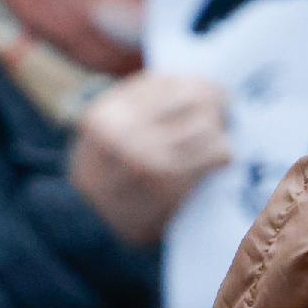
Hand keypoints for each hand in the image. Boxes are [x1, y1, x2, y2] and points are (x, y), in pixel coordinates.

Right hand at [68, 72, 232, 245]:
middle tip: (221, 115)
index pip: (169, 82)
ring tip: (215, 141)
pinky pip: (215, 155)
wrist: (85, 225)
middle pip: (195, 100)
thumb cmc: (101, 170)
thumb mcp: (102, 128)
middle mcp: (125, 133)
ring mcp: (147, 159)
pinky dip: (222, 155)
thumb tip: (198, 83)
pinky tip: (216, 160)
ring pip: (209, 126)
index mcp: (106, 113)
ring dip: (219, 133)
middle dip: (213, 107)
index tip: (209, 93)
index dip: (197, 85)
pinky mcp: (170, 184)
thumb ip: (139, 102)